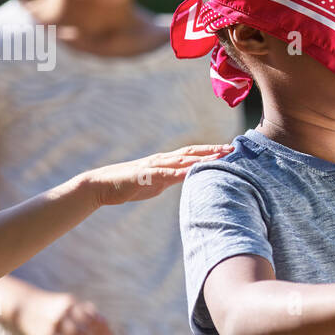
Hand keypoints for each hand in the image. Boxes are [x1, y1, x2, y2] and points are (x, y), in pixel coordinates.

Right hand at [17, 291, 113, 334]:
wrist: (24, 307)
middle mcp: (56, 318)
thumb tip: (110, 333)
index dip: (101, 328)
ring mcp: (48, 331)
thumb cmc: (55, 305)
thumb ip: (89, 313)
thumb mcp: (70, 302)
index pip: (88, 318)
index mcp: (67, 305)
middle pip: (78, 332)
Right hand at [84, 144, 234, 206]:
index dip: (211, 151)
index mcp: (166, 161)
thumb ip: (172, 180)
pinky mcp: (145, 176)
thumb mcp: (156, 184)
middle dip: (212, 151)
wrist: (102, 185)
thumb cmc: (129, 185)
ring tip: (219, 158)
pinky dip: (179, 172)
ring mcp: (153, 166)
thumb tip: (186, 181)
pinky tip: (192, 172)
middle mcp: (162, 160)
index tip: (229, 150)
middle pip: (192, 152)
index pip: (193, 154)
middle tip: (232, 148)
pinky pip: (165, 173)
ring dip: (201, 159)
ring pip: (181, 160)